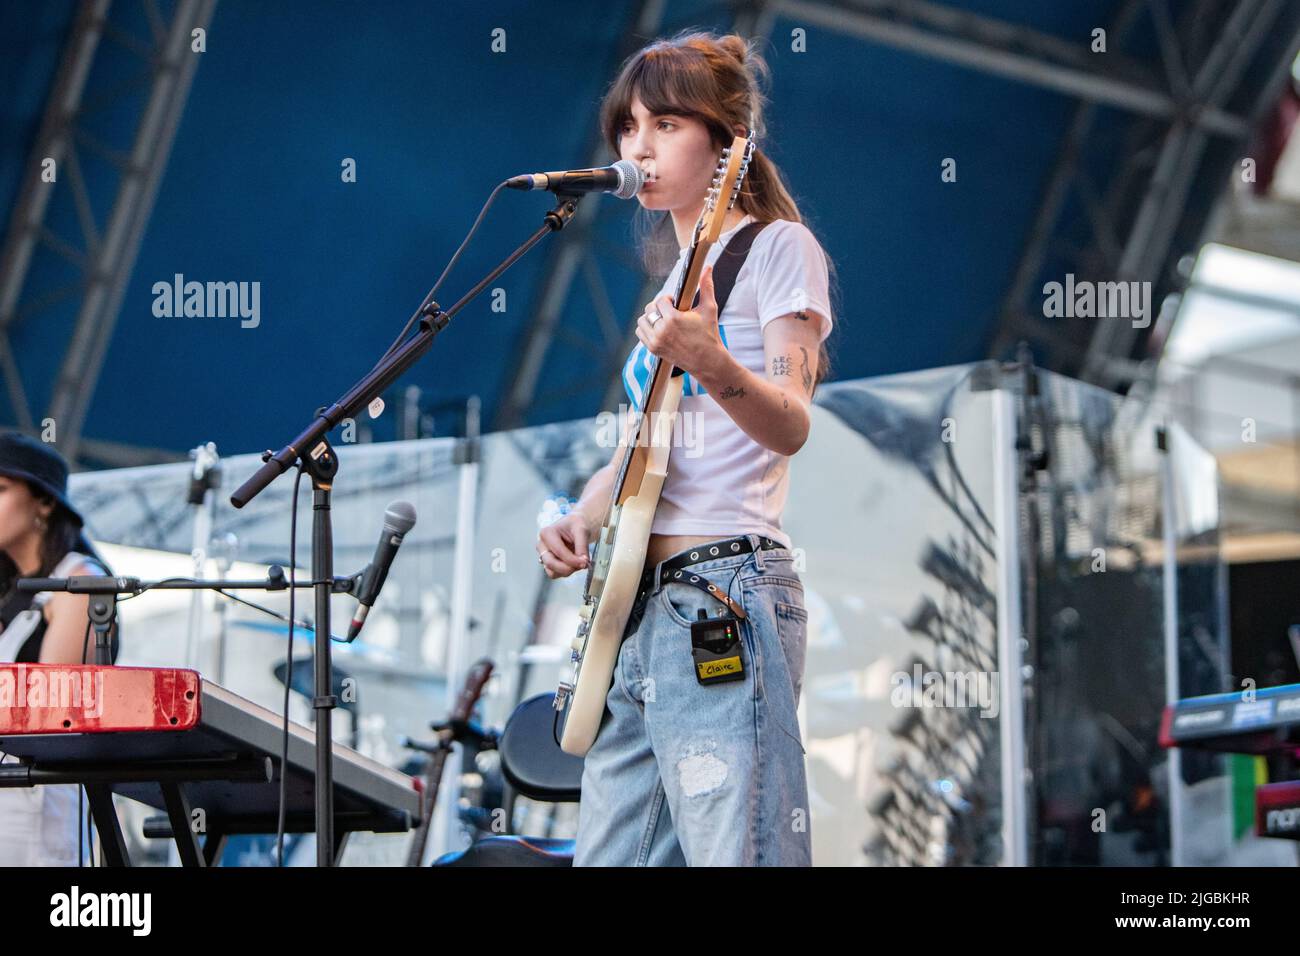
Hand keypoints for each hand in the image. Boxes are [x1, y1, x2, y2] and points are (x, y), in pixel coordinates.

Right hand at [537, 511, 593, 578]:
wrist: (574, 528)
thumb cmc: (575, 526)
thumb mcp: (582, 530)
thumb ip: (582, 546)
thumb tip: (584, 562)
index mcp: (547, 533)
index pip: (558, 551)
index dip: (572, 559)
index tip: (585, 562)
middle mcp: (542, 546)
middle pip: (550, 564)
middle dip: (568, 568)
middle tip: (583, 565)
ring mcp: (544, 556)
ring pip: (552, 572)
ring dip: (568, 571)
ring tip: (579, 562)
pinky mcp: (549, 564)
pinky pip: (556, 574)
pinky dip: (567, 572)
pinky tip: (575, 564)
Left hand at [635, 264, 724, 378]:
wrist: (707, 361)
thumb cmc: (709, 334)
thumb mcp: (709, 309)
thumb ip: (706, 287)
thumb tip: (708, 267)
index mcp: (674, 319)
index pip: (661, 300)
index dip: (668, 299)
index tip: (676, 303)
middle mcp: (662, 331)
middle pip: (649, 309)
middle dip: (659, 307)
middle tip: (670, 311)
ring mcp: (656, 341)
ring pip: (642, 321)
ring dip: (651, 317)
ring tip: (664, 319)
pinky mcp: (653, 349)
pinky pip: (640, 333)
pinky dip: (647, 328)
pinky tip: (659, 328)